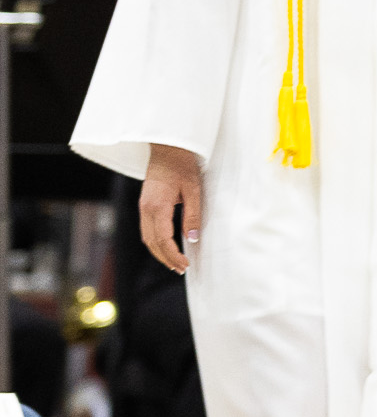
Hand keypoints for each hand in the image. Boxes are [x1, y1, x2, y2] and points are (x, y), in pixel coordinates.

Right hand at [140, 143, 202, 273]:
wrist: (167, 147)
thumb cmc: (182, 166)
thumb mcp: (193, 190)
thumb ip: (192, 215)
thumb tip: (193, 239)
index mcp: (158, 206)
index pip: (163, 240)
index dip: (173, 256)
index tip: (185, 265)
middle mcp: (146, 209)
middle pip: (152, 243)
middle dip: (166, 259)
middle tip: (181, 269)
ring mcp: (142, 206)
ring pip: (146, 238)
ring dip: (159, 252)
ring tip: (173, 263)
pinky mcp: (144, 204)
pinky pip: (146, 229)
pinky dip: (154, 242)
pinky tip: (165, 246)